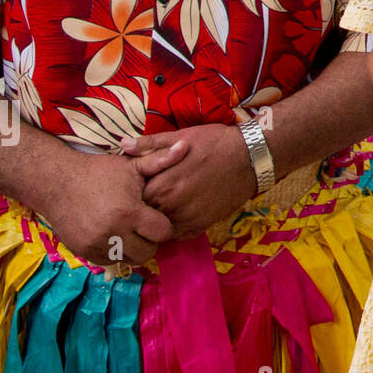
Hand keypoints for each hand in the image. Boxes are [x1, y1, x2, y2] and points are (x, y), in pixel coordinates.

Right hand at [37, 146, 178, 265]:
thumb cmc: (99, 172)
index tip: (156, 215)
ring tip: (129, 230)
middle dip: (150, 240)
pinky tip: (113, 235)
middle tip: (144, 226)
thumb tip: (186, 147)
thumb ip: (161, 160)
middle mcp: (113, 233)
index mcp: (129, 212)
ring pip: (129, 260)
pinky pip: (109, 262)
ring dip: (133, 248)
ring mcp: (96, 245)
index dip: (163, 224)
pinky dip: (115, 252)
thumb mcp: (131, 165)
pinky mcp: (83, 253)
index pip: (163, 232)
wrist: (57, 182)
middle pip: (148, 252)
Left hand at [120, 124, 256, 239]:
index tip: (142, 184)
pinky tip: (180, 212)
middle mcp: (172, 206)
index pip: (135, 198)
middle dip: (147, 207)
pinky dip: (175, 227)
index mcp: (162, 185)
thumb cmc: (214, 143)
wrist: (249, 156)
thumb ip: (150, 144)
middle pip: (146, 215)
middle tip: (153, 195)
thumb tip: (123, 144)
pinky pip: (178, 235)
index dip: (137, 192)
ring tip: (167, 204)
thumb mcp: (181, 137)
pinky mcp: (202, 226)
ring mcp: (187, 218)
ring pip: (161, 227)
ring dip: (160, 218)